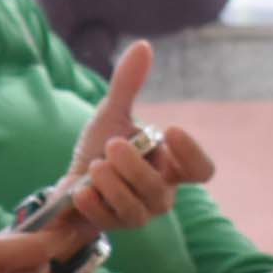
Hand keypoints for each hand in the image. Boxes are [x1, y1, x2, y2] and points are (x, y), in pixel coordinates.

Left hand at [55, 43, 179, 236]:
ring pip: (137, 207)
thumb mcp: (112, 114)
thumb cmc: (101, 148)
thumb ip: (128, 85)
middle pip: (162, 188)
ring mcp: (138, 214)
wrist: (70, 180)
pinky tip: (81, 189)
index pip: (201, 171)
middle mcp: (161, 194)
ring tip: (95, 166)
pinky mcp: (113, 227)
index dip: (192, 154)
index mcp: (171, 168)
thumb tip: (143, 46)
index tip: (171, 129)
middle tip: (113, 145)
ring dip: (114, 184)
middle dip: (136, 167)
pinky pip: (109, 219)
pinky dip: (94, 202)